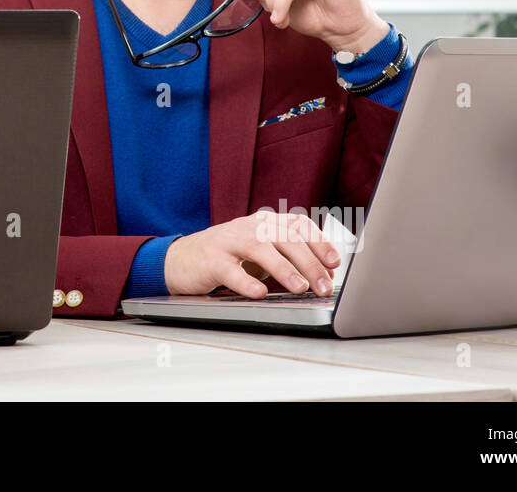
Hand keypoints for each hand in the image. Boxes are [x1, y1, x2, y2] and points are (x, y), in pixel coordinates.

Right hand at [164, 211, 339, 296]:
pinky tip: (260, 293)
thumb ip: (287, 257)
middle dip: (309, 262)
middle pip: (284, 238)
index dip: (318, 241)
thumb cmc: (228, 257)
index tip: (334, 262)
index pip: (297, 225)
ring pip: (260, 248)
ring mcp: (228, 241)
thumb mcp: (260, 252)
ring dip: (284, 268)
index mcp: (264, 223)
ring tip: (300, 288)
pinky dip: (246, 282)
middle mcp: (249, 227)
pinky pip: (231, 270)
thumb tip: (324, 274)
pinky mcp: (210, 259)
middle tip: (324, 286)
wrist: (182, 259)